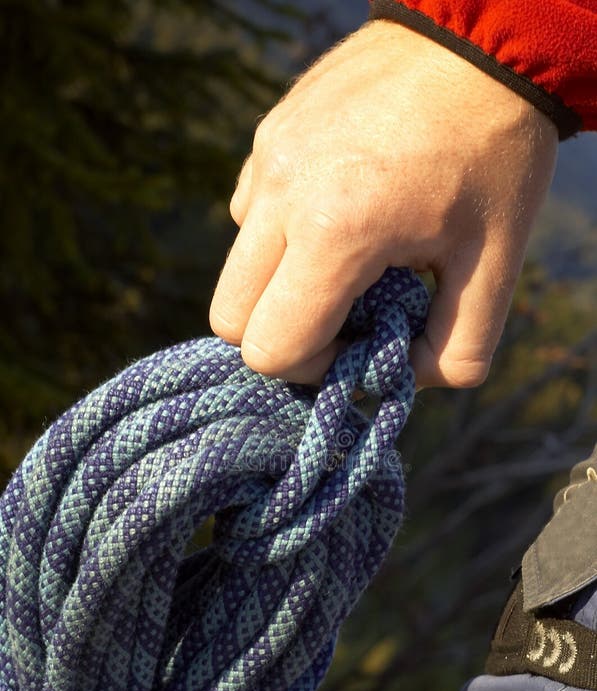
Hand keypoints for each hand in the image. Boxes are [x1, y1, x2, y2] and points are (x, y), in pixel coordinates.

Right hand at [209, 21, 557, 388]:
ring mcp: (267, 158)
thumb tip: (406, 376)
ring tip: (346, 256)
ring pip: (236, 265)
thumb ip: (458, 349)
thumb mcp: (496, 264)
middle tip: (341, 316)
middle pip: (229, 319)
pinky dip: (282, 233)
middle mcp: (282, 193)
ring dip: (281, 283)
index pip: (270, 348)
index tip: (358, 344)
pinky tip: (338, 209)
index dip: (312, 367)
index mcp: (336, 231)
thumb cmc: (493, 153)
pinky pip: (248, 212)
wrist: (480, 40)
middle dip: (280, 335)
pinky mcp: (268, 134)